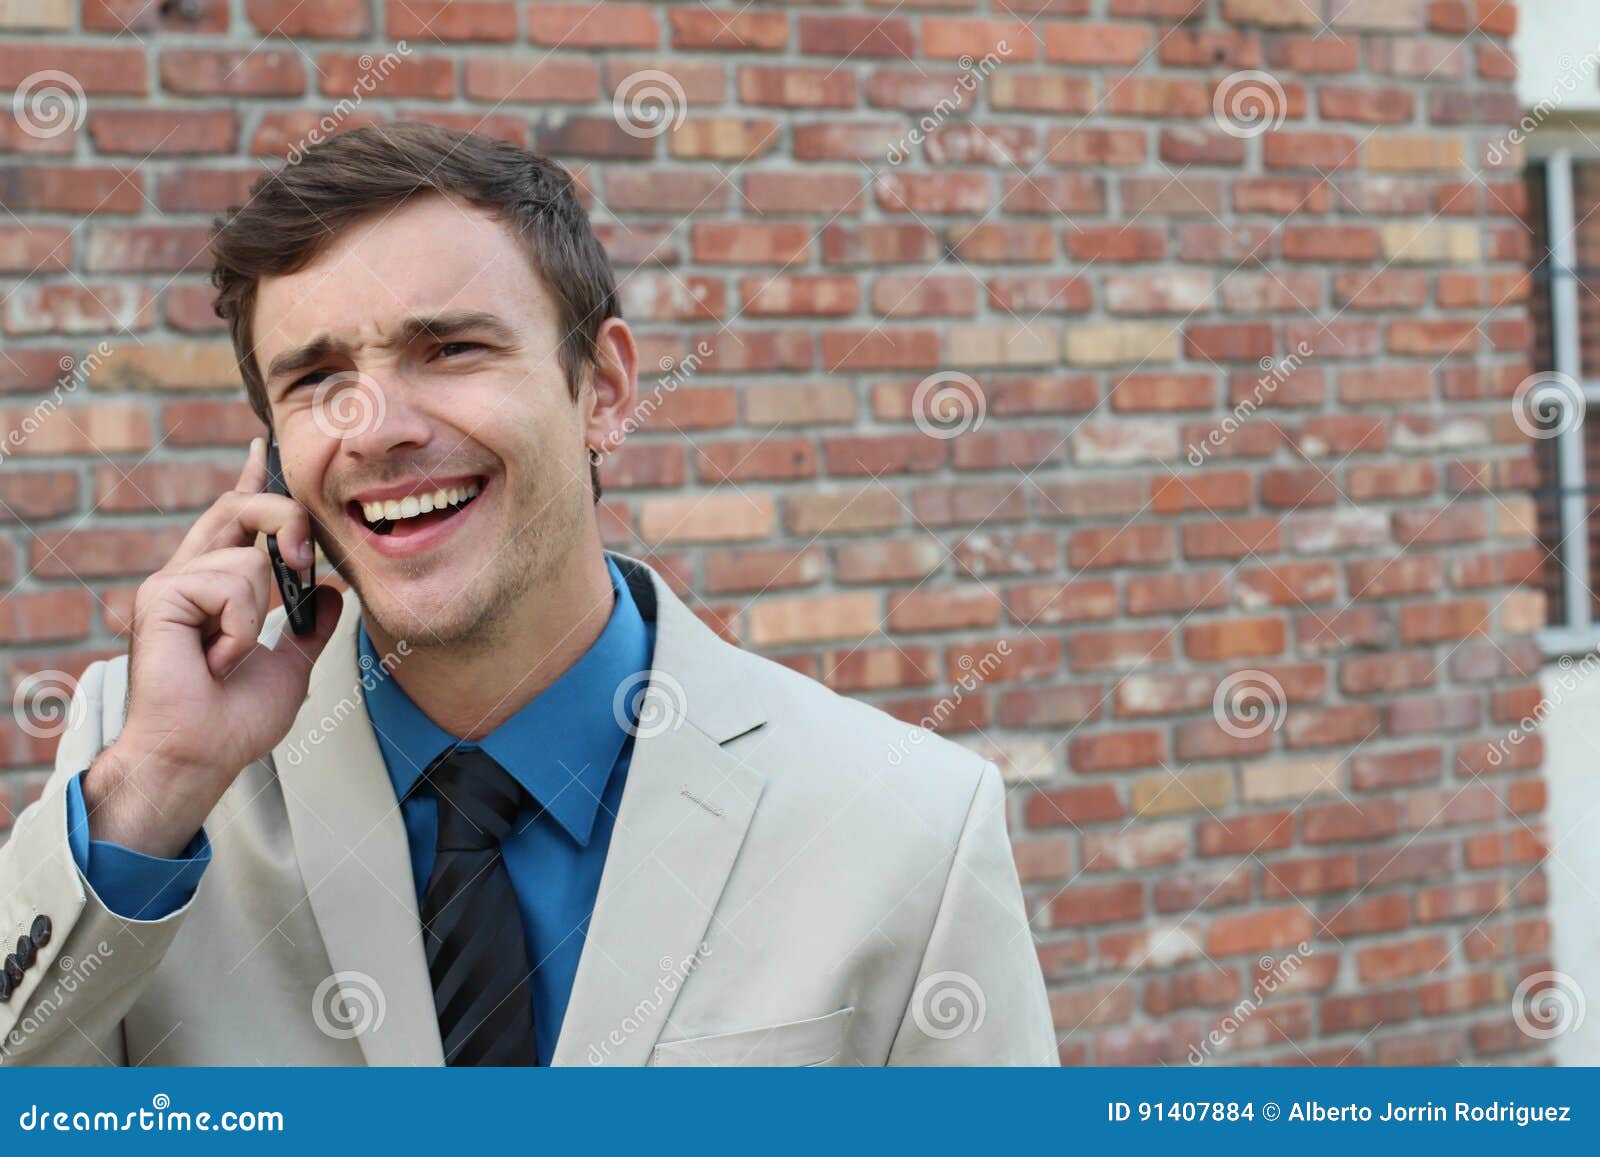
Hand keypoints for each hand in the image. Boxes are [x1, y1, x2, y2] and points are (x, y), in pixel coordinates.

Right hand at [81, 436, 342, 857]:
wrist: (200, 755)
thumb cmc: (233, 720)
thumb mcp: (291, 665)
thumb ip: (310, 625)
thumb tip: (331, 592)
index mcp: (217, 585)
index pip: (236, 518)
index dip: (251, 479)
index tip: (263, 444)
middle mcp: (192, 573)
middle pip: (243, 506)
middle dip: (286, 520)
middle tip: (305, 562)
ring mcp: (173, 581)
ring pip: (250, 557)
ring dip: (259, 616)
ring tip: (230, 658)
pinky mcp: (161, 594)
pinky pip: (232, 583)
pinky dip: (240, 630)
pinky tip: (218, 660)